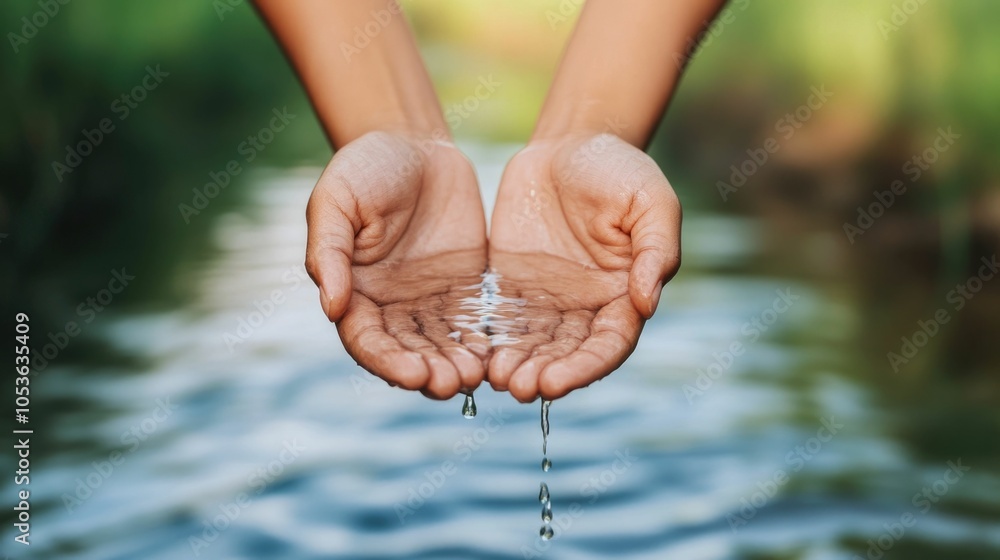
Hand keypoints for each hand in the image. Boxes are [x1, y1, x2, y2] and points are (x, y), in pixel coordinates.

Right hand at [305, 131, 487, 398]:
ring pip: (443, 345)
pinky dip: (485, 342)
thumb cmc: (364, 167)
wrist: (414, 143)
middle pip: (408, 352)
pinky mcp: (466, 289)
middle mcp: (392, 306)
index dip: (388, 362)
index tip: (413, 375)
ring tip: (477, 378)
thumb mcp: (337, 200)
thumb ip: (330, 250)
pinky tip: (501, 355)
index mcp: (355, 292)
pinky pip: (476, 321)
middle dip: (429, 372)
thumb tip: (331, 306)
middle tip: (453, 384)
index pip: (368, 341)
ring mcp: (430, 301)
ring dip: (457, 365)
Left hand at [487, 133, 680, 401]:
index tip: (556, 383)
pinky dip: (489, 340)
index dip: (584, 368)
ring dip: (516, 366)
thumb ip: (654, 250)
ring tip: (497, 379)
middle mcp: (584, 307)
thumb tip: (646, 303)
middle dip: (544, 375)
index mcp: (622, 295)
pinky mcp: (510, 285)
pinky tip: (473, 353)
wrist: (570, 142)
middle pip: (566, 354)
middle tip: (519, 388)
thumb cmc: (619, 169)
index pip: (607, 345)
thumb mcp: (650, 200)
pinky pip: (498, 319)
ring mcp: (545, 299)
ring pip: (531, 345)